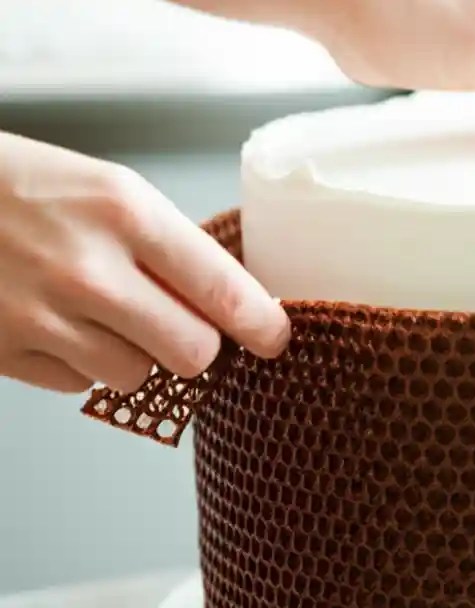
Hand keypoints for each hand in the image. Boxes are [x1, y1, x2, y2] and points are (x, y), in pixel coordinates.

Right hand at [0, 132, 289, 393]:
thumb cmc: (20, 186)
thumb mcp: (107, 191)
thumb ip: (170, 247)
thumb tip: (236, 304)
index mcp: (127, 214)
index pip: (225, 292)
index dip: (264, 326)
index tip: (278, 339)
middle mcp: (90, 271)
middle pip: (194, 354)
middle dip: (198, 348)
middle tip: (184, 328)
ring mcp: (44, 317)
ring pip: (137, 377)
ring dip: (133, 355)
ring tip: (100, 313)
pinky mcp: (6, 352)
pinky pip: (77, 385)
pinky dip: (77, 363)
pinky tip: (53, 321)